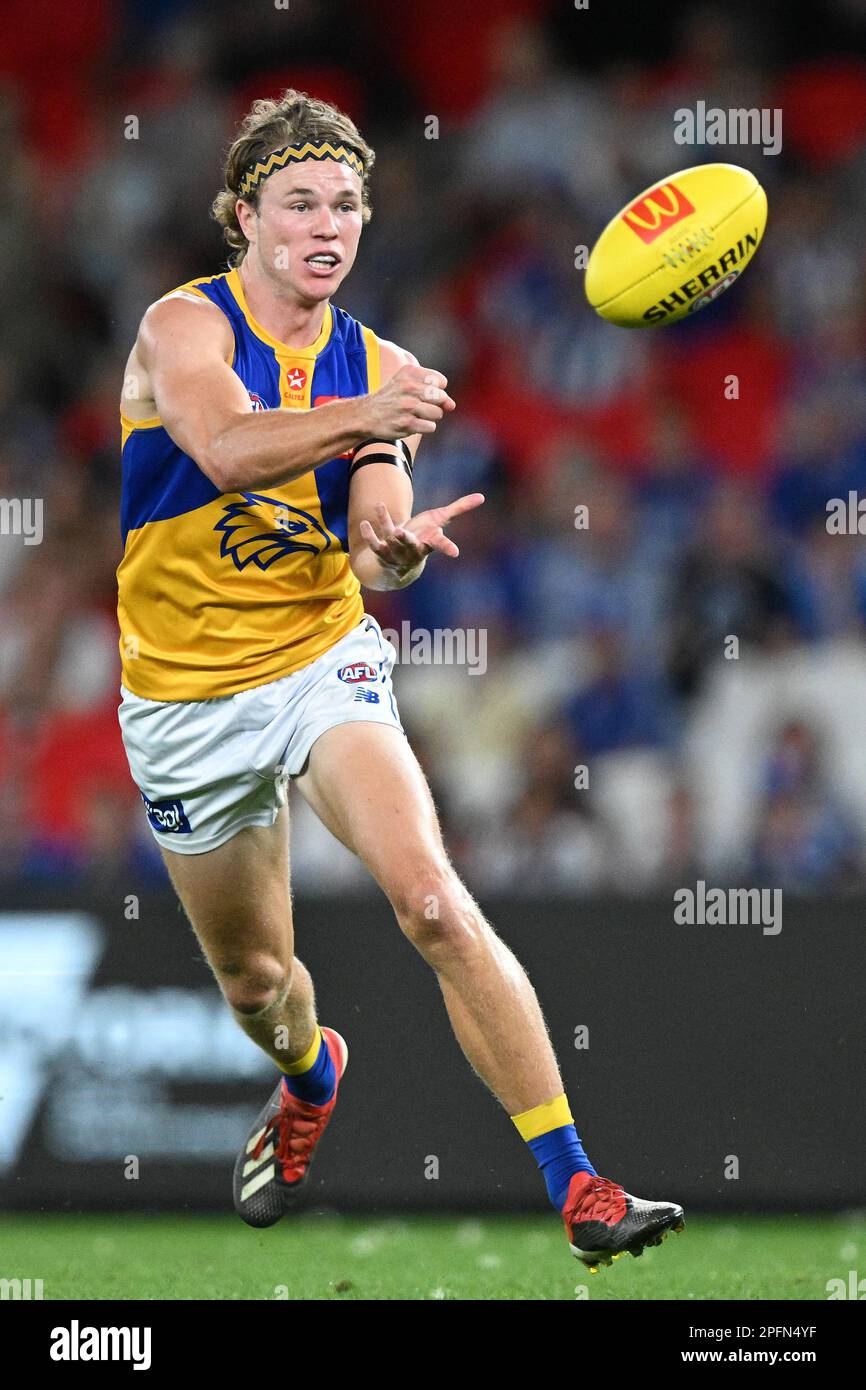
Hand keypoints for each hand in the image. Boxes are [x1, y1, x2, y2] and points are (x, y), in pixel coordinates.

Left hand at [359, 493, 484, 575]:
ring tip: (379, 505)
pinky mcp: (382, 551)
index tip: (455, 553)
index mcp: (429, 543)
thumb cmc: (425, 536)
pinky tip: (364, 523)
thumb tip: (482, 497)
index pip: (440, 546)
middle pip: (410, 544)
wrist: (402, 560)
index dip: (448, 548)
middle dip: (405, 539)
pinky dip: (368, 534)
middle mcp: (413, 550)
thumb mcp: (440, 521)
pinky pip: (374, 544)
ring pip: (390, 537)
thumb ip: (459, 509)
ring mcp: (396, 552)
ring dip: (385, 523)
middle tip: (400, 533)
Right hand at [362, 364, 455, 438]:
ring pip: (438, 413)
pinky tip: (412, 424)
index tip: (422, 394)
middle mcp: (408, 387)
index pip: (440, 381)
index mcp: (409, 373)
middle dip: (435, 405)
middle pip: (441, 398)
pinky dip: (425, 427)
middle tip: (419, 406)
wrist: (366, 415)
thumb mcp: (406, 382)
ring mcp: (407, 406)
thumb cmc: (392, 398)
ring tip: (415, 415)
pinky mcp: (406, 424)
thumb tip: (452, 405)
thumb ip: (433, 389)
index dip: (436, 390)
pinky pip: (431, 426)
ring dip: (430, 417)